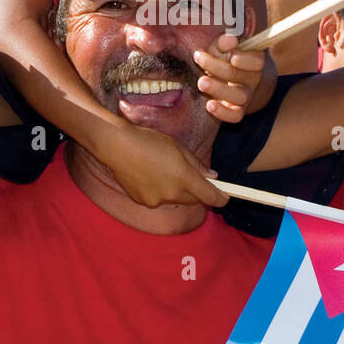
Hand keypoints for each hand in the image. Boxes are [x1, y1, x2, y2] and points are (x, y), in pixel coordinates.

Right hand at [98, 122, 225, 208]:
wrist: (117, 146)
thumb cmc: (149, 141)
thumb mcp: (178, 147)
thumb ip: (197, 164)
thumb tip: (211, 176)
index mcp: (184, 177)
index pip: (210, 195)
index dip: (220, 198)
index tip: (226, 197)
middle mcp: (172, 193)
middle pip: (193, 200)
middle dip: (197, 191)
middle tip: (192, 177)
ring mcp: (157, 200)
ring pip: (175, 199)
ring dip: (176, 190)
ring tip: (164, 170)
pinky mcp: (143, 202)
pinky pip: (158, 199)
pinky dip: (159, 191)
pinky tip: (149, 175)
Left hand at [194, 32, 262, 123]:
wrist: (235, 81)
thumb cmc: (226, 59)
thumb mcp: (224, 47)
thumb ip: (224, 42)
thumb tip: (229, 39)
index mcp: (255, 61)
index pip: (257, 61)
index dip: (244, 59)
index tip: (230, 55)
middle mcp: (254, 80)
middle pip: (239, 76)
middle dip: (217, 67)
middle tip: (198, 57)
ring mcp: (246, 96)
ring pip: (239, 96)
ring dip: (219, 89)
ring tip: (201, 82)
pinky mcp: (238, 111)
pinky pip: (235, 116)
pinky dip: (223, 112)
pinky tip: (209, 105)